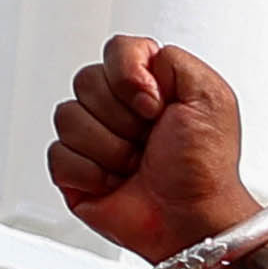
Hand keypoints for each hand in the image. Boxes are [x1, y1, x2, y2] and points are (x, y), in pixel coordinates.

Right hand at [46, 36, 265, 265]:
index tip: (156, 106)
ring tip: (135, 165)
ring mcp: (92, 139)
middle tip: (149, 141)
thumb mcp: (208, 95)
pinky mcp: (73, 173)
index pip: (116, 50)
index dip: (130, 78)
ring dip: (110, 148)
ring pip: (68, 118)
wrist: (194, 218)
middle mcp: (117, 108)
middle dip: (123, 118)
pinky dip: (91, 173)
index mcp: (147, 84)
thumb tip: (134, 65)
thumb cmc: (206, 167)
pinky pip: (59, 155)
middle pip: (86, 81)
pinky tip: (115, 183)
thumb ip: (172, 59)